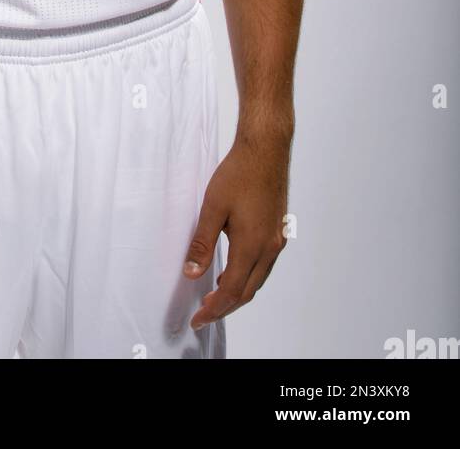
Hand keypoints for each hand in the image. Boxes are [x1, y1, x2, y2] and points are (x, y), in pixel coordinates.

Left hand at [182, 126, 290, 329]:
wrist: (266, 149)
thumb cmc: (239, 173)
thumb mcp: (213, 207)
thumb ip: (202, 242)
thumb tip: (191, 272)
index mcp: (253, 245)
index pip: (232, 290)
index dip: (214, 309)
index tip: (198, 319)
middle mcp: (269, 247)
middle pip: (248, 291)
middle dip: (225, 306)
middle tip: (203, 314)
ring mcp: (277, 239)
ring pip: (258, 279)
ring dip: (237, 291)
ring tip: (214, 297)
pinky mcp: (278, 230)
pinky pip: (263, 264)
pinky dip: (247, 275)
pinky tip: (233, 270)